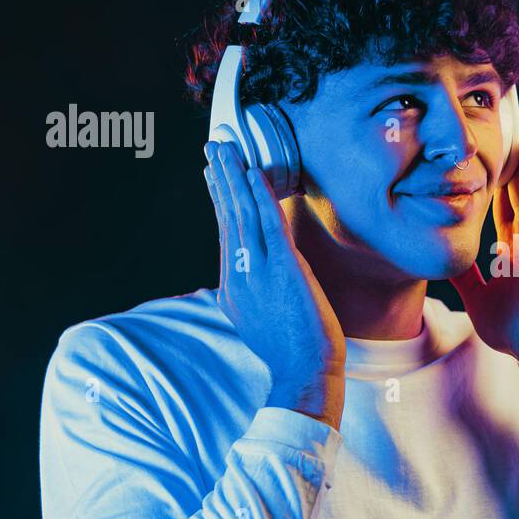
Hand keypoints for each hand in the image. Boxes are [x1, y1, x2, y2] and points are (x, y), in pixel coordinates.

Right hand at [203, 140, 345, 428]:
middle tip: (214, 146)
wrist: (304, 372)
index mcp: (233, 286)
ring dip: (234, 176)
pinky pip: (268, 223)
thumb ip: (252, 291)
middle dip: (220, 178)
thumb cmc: (292, 350)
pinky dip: (259, 196)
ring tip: (226, 148)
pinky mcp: (281, 269)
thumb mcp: (260, 318)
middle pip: (227, 217)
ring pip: (242, 214)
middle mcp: (239, 274)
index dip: (220, 199)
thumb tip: (251, 275)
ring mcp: (257, 271)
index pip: (225, 233)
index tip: (213, 174)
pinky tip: (254, 174)